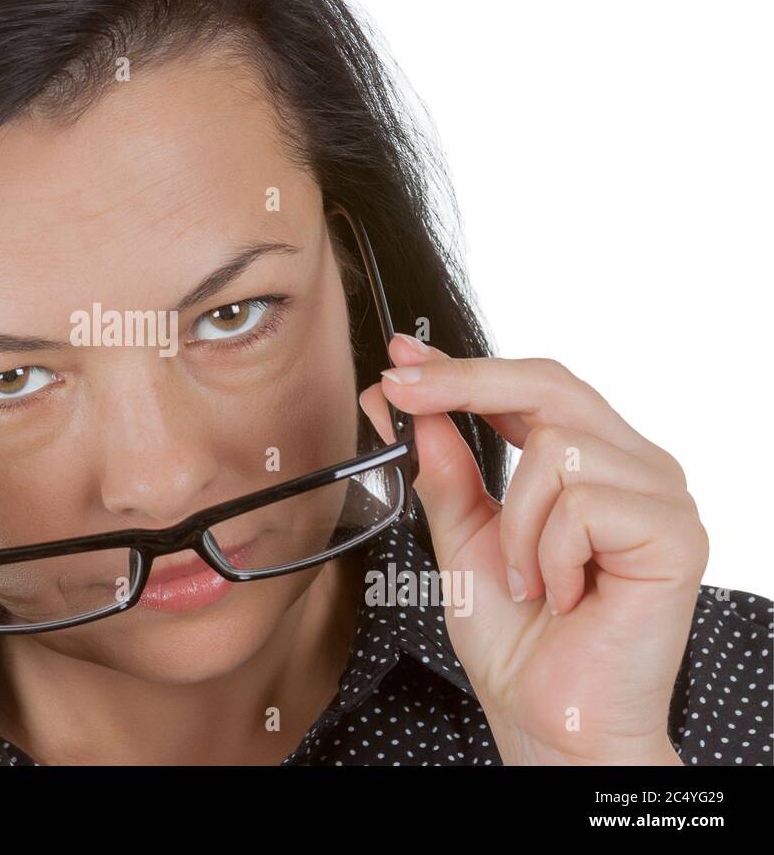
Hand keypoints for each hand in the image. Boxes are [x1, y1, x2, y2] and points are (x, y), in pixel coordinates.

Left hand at [359, 335, 704, 764]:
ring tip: (530, 580)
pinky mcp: (675, 532)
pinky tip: (564, 594)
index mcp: (591, 463)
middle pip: (549, 384)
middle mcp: (634, 466)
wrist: (553, 719)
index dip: (463, 367)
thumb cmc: (519, 641)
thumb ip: (444, 470)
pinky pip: (583, 502)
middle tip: (402, 396)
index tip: (401, 357)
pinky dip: (549, 552)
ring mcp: (661, 495)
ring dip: (516, 522)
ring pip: (557, 447)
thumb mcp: (464, 540)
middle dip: (464, 386)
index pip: (530, 387)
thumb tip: (407, 405)